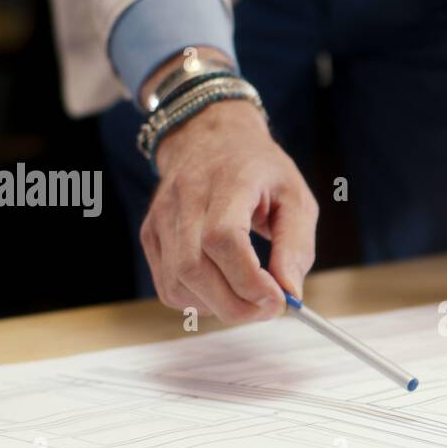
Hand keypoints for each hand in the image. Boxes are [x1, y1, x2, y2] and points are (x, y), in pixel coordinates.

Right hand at [141, 99, 316, 322]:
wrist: (211, 138)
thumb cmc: (259, 170)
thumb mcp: (296, 198)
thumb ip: (296, 246)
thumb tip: (290, 292)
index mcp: (226, 181)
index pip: (223, 239)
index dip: (249, 280)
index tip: (278, 299)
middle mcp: (185, 198)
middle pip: (194, 268)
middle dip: (235, 304)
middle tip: (267, 309)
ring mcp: (161, 217)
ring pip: (177, 283)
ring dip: (217, 306)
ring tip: (247, 296)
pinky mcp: (150, 235)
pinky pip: (168, 286)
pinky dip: (198, 301)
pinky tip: (222, 288)